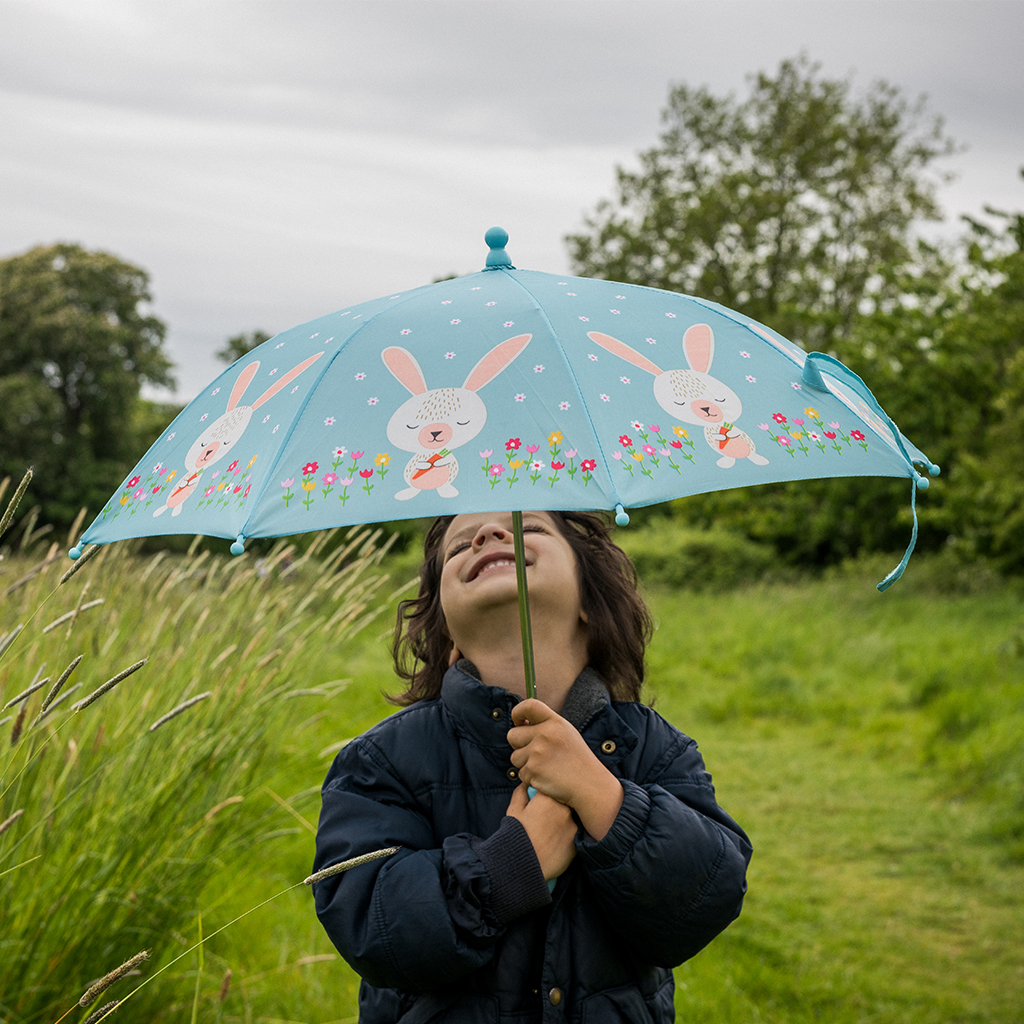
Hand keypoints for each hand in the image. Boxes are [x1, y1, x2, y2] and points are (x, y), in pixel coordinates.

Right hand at [505, 783, 575, 880]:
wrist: (521, 865)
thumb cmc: (515, 835)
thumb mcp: (514, 810)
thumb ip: (521, 792)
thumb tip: (527, 783)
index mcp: (549, 798)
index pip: (554, 788)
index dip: (548, 794)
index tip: (541, 801)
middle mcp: (564, 809)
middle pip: (565, 802)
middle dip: (557, 806)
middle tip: (544, 818)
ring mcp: (572, 827)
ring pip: (570, 819)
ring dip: (563, 822)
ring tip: (548, 833)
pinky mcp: (576, 844)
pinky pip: (573, 835)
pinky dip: (566, 837)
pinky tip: (554, 843)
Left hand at [508, 699, 622, 839]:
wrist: (590, 785)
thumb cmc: (578, 761)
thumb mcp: (567, 734)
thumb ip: (546, 726)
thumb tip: (522, 724)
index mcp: (555, 722)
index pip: (529, 706)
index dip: (518, 712)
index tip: (519, 722)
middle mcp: (545, 734)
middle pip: (512, 734)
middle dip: (518, 745)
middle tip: (533, 753)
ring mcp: (538, 752)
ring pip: (514, 756)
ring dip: (524, 764)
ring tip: (544, 767)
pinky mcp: (533, 771)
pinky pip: (520, 773)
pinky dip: (530, 778)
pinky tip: (546, 778)